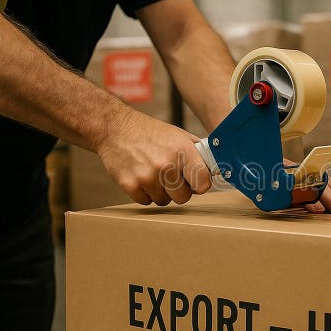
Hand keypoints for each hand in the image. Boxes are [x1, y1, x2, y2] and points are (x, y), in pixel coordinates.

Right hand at [97, 107, 211, 205]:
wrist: (115, 128)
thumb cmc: (150, 132)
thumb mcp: (178, 135)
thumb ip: (197, 153)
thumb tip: (215, 170)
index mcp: (182, 151)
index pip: (203, 183)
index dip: (199, 185)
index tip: (194, 182)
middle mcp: (166, 164)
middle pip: (183, 198)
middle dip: (178, 190)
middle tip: (169, 177)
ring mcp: (147, 176)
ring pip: (164, 201)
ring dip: (160, 192)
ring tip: (152, 173)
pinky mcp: (130, 185)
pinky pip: (146, 201)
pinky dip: (144, 193)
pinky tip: (140, 176)